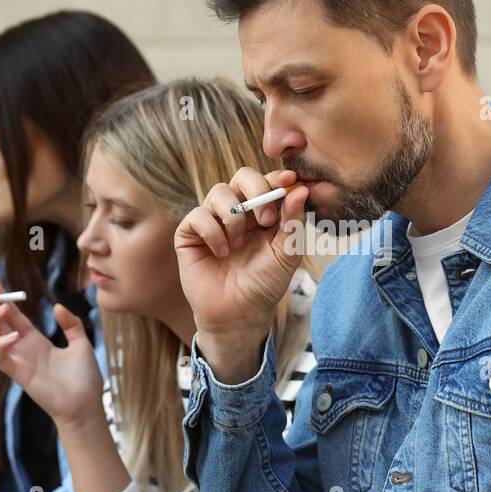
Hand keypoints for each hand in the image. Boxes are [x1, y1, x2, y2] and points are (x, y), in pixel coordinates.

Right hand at [0, 276, 101, 427]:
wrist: (86, 404)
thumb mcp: (81, 344)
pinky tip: (12, 336)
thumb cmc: (85, 378)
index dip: (4, 300)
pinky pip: (1, 359)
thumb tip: (57, 307)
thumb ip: (71, 325)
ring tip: (3, 309)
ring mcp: (20, 362)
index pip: (14, 317)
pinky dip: (1, 346)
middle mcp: (24, 350)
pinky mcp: (19, 375)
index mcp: (36, 341)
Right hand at [174, 167, 308, 381]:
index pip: (266, 182)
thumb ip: (293, 222)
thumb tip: (301, 190)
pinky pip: (198, 215)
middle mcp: (236, 212)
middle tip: (266, 219)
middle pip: (241, 176)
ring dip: (234, 217)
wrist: (239, 315)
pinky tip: (221, 253)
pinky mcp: (189, 234)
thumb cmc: (264, 285)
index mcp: (261, 212)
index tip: (290, 180)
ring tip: (238, 245)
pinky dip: (212, 232)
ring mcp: (212, 221)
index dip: (276, 177)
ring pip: (219, 192)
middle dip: (256, 190)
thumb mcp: (286, 254)